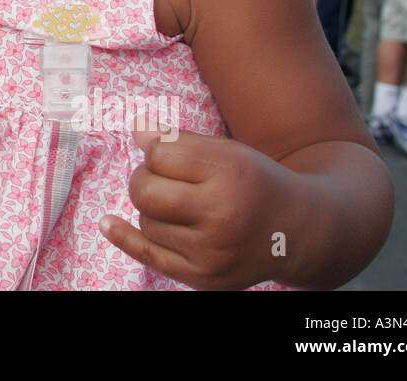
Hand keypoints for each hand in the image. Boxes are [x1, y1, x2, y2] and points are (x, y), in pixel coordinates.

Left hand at [100, 125, 296, 289]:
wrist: (299, 232)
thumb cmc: (254, 183)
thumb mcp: (227, 152)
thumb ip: (179, 141)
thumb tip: (136, 128)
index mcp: (230, 174)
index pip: (160, 153)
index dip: (158, 151)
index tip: (172, 155)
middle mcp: (222, 216)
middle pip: (145, 191)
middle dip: (145, 179)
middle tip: (165, 179)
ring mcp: (211, 252)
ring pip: (146, 222)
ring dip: (152, 209)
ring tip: (180, 205)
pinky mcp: (203, 278)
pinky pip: (148, 255)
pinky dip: (123, 237)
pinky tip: (107, 223)